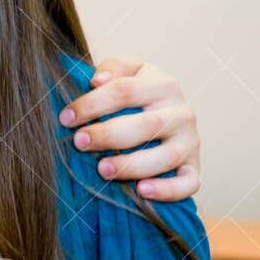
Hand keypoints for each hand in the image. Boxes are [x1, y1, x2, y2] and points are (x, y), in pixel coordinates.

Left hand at [58, 55, 200, 200]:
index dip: (92, 104)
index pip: (125, 90)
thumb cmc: (137, 95)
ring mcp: (190, 142)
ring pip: (166, 156)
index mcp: (163, 85)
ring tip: (102, 169)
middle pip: (145, 125)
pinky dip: (167, 189)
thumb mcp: (127, 73)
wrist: (166, 115)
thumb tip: (97, 80)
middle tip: (79, 142)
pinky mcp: (193, 167)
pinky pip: (188, 182)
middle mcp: (181, 113)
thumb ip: (114, 68)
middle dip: (108, 135)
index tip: (66, 118)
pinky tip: (142, 191)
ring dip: (131, 165)